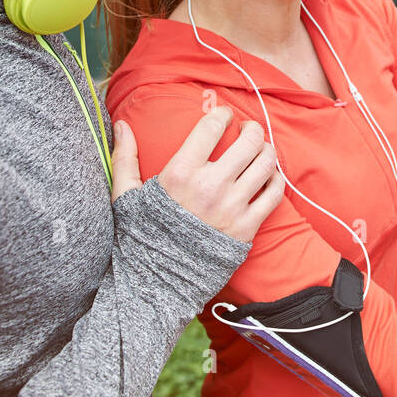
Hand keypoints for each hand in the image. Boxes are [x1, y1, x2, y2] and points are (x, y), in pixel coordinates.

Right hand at [112, 106, 284, 242]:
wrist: (157, 282)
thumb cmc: (141, 235)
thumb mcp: (125, 195)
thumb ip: (125, 156)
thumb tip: (121, 123)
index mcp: (180, 173)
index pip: (212, 127)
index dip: (222, 113)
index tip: (224, 114)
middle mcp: (209, 186)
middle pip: (248, 141)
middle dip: (252, 128)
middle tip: (248, 129)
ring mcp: (231, 207)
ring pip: (265, 164)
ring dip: (267, 150)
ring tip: (261, 149)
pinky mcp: (246, 228)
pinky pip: (274, 194)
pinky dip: (275, 179)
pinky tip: (268, 176)